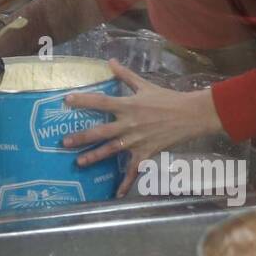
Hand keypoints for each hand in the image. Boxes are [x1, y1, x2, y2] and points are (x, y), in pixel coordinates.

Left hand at [62, 61, 223, 196]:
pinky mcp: (146, 153)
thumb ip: (125, 75)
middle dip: (82, 138)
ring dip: (94, 157)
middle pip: (101, 132)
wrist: (191, 115)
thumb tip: (110, 61)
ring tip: (78, 162)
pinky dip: (126, 183)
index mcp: (128, 105)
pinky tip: (116, 194)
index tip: (66, 101)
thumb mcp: (145, 85)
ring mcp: (137, 141)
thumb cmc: (167, 98)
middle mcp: (129, 124)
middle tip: (64, 142)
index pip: (101, 102)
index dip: (83, 101)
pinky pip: (134, 170)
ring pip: (112, 151)